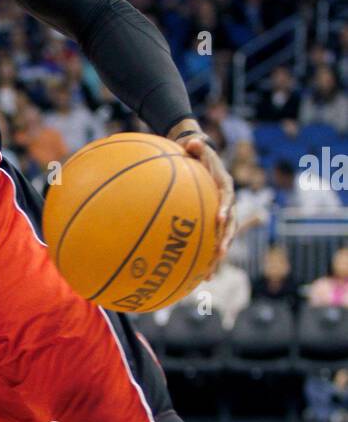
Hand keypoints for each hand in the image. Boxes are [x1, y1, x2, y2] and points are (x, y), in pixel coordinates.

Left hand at [168, 121, 235, 271]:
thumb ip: (197, 146)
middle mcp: (228, 204)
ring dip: (217, 258)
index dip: (226, 209)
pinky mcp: (214, 225)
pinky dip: (207, 260)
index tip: (220, 218)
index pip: (228, 199)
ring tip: (210, 276)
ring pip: (223, 240)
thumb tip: (191, 142)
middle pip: (230, 226)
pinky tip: (199, 279)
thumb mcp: (198, 147)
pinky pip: (211, 244)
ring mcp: (223, 217)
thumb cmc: (199, 155)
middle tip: (220, 253)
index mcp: (226, 188)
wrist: (204, 162)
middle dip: (225, 240)